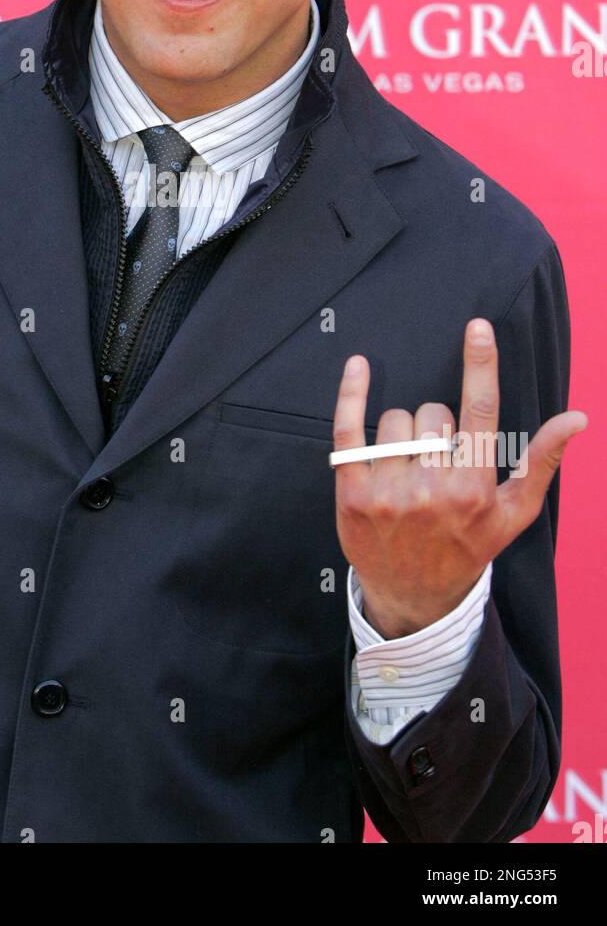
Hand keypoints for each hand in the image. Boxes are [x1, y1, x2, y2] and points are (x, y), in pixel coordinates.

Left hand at [331, 318, 587, 637]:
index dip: (480, 364)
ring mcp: (388, 493)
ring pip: (396, 420)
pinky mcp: (351, 494)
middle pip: (433, 412)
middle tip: (438, 461)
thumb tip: (577, 418)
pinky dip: (352, 393)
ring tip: (409, 467)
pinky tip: (358, 367)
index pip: (479, 412)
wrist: (414, 598)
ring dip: (404, 431)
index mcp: (474, 489)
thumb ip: (542, 462)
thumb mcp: (514, 513)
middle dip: (437, 425)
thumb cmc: (468, 547)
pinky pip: (348, 430)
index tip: (478, 327)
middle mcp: (431, 489)